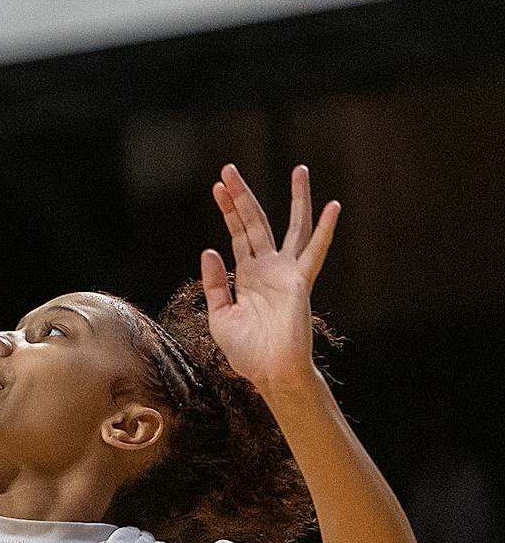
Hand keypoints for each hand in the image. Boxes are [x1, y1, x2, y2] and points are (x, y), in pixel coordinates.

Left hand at [203, 163, 337, 398]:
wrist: (269, 373)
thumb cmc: (247, 350)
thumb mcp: (220, 314)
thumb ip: (215, 283)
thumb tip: (209, 250)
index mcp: (248, 275)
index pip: (238, 234)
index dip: (228, 210)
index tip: (217, 186)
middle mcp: (269, 268)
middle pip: (256, 223)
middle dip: (242, 197)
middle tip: (229, 169)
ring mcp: (287, 272)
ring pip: (293, 227)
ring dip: (296, 199)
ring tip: (299, 170)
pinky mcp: (300, 281)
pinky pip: (315, 251)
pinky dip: (325, 229)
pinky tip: (333, 206)